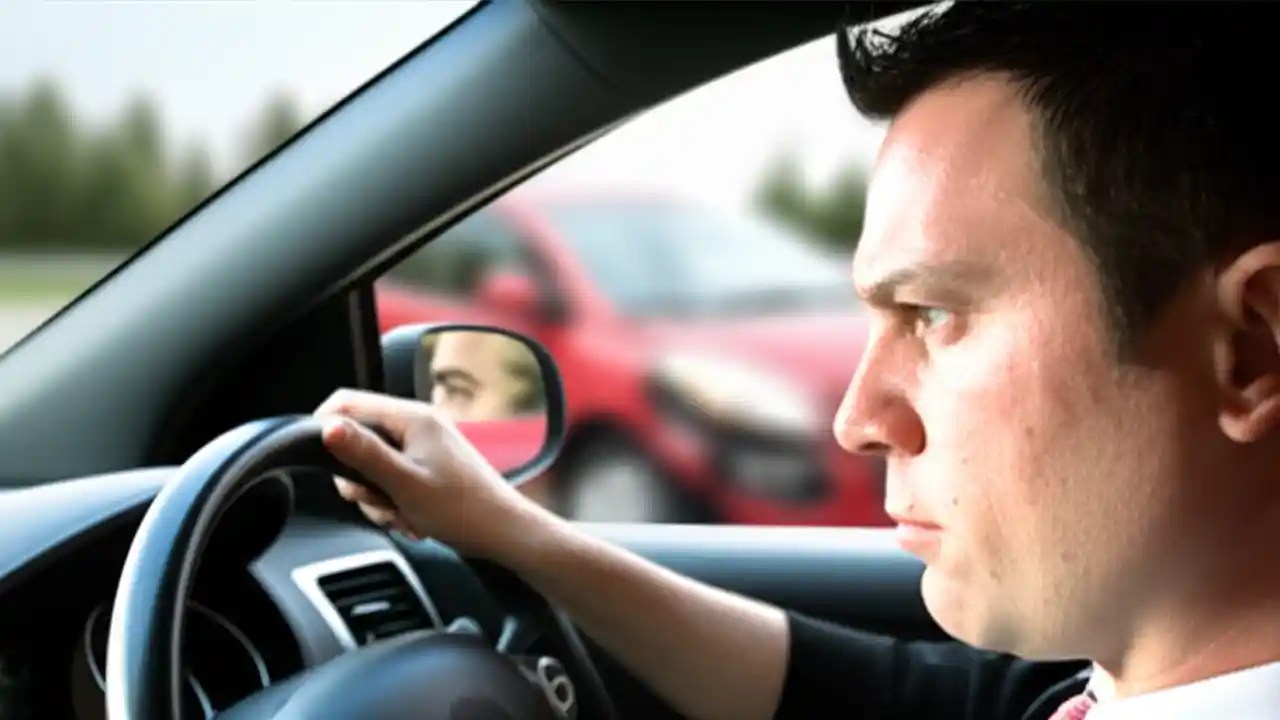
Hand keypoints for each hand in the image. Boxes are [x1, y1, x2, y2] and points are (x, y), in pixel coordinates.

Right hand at [314, 388, 543, 559]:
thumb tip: (327, 428)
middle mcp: (417, 424)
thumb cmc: (462, 509)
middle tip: (379, 502)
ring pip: (371, 467)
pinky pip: (391, 481)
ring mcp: (423, 446)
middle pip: (357, 441)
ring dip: (379, 498)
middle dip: (360, 480)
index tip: (324, 463)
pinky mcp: (427, 467)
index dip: (326, 429)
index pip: (348, 403)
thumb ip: (364, 454)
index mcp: (412, 417)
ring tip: (403, 515)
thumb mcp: (404, 483)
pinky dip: (394, 504)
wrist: (503, 532)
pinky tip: (413, 520)